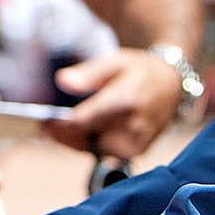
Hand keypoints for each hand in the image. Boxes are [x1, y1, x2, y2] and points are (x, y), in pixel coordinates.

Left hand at [44, 48, 180, 159]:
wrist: (173, 85)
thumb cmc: (139, 70)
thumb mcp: (114, 61)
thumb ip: (87, 73)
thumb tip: (62, 81)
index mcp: (125, 101)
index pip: (83, 122)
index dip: (59, 126)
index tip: (41, 123)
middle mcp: (133, 126)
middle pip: (86, 139)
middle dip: (64, 134)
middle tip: (44, 127)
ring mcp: (138, 142)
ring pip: (93, 149)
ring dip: (75, 140)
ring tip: (58, 129)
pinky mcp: (138, 152)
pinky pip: (105, 152)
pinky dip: (90, 143)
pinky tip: (80, 133)